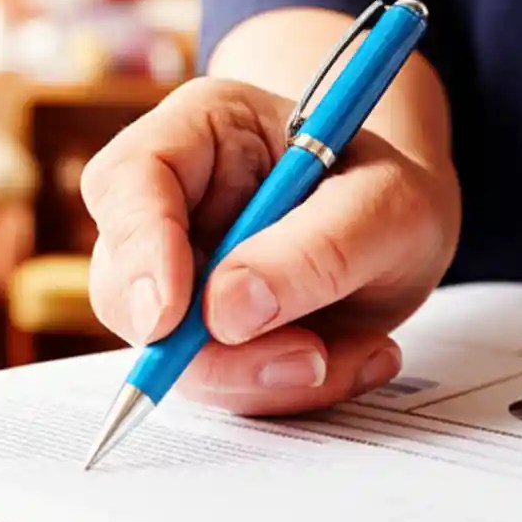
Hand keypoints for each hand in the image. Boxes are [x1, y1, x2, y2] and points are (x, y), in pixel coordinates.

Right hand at [81, 78, 460, 414]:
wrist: (399, 229)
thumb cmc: (384, 190)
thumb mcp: (390, 203)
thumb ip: (320, 249)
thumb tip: (227, 316)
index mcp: (193, 133)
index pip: (127, 181)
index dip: (140, 249)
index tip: (170, 317)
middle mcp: (161, 205)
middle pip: (123, 284)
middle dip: (206, 346)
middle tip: (308, 359)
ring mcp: (169, 275)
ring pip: (164, 352)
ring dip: (259, 374)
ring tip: (354, 353)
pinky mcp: (192, 334)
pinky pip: (216, 383)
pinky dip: (282, 388)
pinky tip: (348, 356)